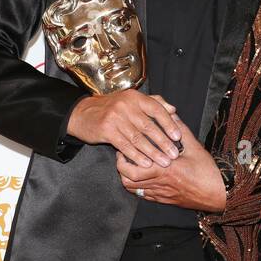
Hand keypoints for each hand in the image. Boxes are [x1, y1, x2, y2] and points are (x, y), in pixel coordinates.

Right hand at [67, 90, 181, 167]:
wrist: (82, 113)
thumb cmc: (112, 108)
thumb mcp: (132, 100)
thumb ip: (154, 103)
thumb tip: (173, 110)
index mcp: (135, 97)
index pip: (156, 109)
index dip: (168, 123)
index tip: (178, 136)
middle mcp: (125, 105)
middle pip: (148, 126)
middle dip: (163, 142)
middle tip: (174, 154)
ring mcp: (115, 118)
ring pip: (137, 138)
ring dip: (152, 152)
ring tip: (163, 161)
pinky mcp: (106, 130)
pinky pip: (124, 145)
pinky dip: (136, 156)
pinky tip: (146, 163)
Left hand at [117, 116, 226, 210]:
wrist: (218, 194)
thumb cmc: (208, 172)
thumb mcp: (195, 148)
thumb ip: (180, 130)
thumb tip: (171, 114)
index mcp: (163, 170)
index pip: (132, 167)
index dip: (123, 157)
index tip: (124, 146)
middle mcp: (158, 184)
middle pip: (127, 180)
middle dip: (121, 168)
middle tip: (123, 156)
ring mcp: (160, 194)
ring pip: (133, 190)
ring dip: (128, 178)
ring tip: (131, 166)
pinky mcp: (164, 200)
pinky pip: (143, 196)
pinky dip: (137, 186)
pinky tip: (142, 178)